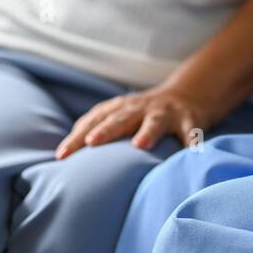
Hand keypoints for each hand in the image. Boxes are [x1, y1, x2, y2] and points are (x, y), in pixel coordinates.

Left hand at [54, 84, 214, 158]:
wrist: (187, 96)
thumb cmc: (143, 115)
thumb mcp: (119, 117)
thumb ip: (95, 130)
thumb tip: (60, 156)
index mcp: (120, 109)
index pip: (93, 122)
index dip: (77, 138)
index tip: (61, 155)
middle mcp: (140, 108)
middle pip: (120, 118)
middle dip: (106, 130)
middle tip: (92, 143)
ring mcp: (165, 113)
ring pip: (155, 121)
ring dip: (147, 131)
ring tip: (140, 145)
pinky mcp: (190, 120)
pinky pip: (191, 132)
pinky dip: (192, 141)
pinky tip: (192, 153)